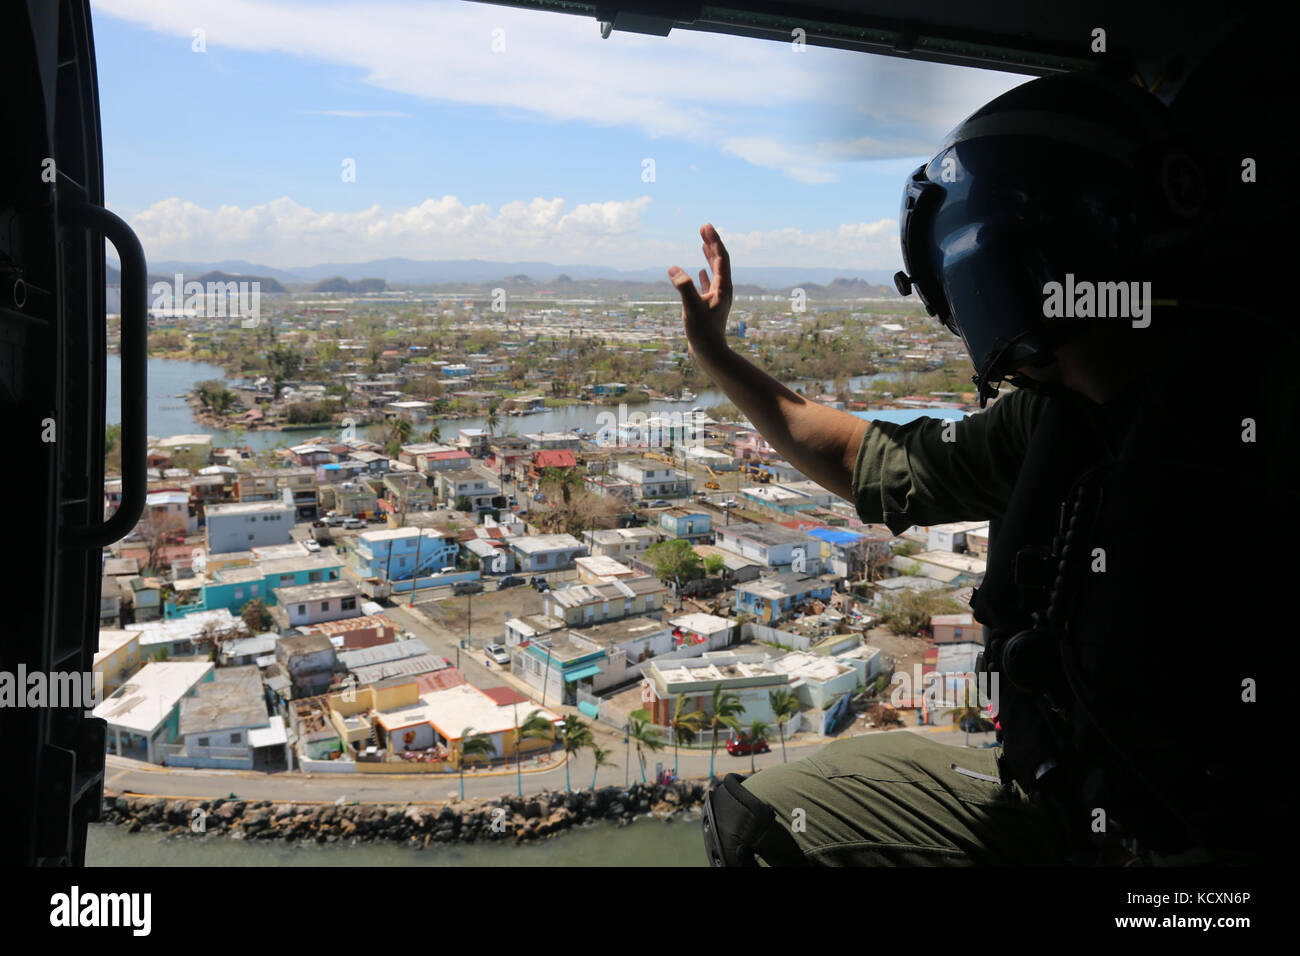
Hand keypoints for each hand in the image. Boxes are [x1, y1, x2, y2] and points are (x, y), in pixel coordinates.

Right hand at [668, 223, 732, 358]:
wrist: (710, 353)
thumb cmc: (702, 332)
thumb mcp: (691, 307)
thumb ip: (683, 287)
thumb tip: (673, 268)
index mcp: (723, 287)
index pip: (720, 258)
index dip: (713, 241)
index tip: (705, 226)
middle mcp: (723, 290)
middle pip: (720, 261)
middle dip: (712, 244)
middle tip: (704, 228)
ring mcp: (718, 298)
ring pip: (716, 271)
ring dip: (709, 256)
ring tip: (703, 243)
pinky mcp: (711, 306)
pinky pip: (710, 284)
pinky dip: (706, 274)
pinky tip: (702, 271)